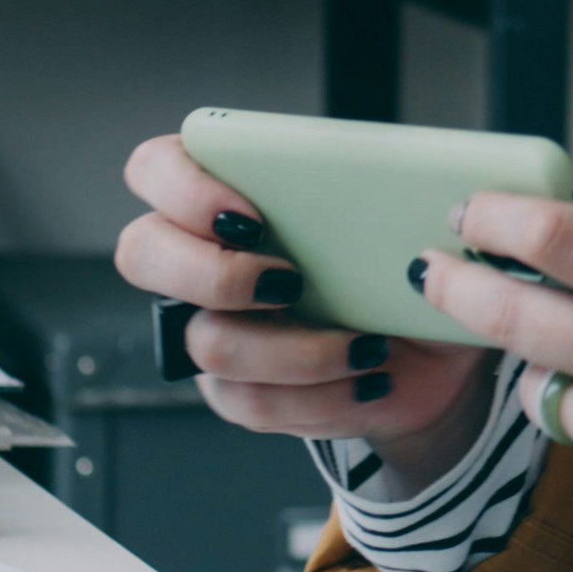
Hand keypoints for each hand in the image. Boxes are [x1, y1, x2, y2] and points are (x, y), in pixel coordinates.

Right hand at [114, 134, 494, 472]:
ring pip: (207, 344)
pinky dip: (320, 396)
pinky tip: (368, 381)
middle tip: (292, 282)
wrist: (431, 349)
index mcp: (226, 193)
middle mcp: (199, 258)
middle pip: (141, 254)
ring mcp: (208, 327)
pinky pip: (251, 402)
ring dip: (298, 350)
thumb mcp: (405, 214)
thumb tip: (410, 179)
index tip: (254, 216)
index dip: (185, 190)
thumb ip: (382, 182)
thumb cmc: (400, 262)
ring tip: (367, 345)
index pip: (154, 169)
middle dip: (217, 273)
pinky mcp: (235, 389)